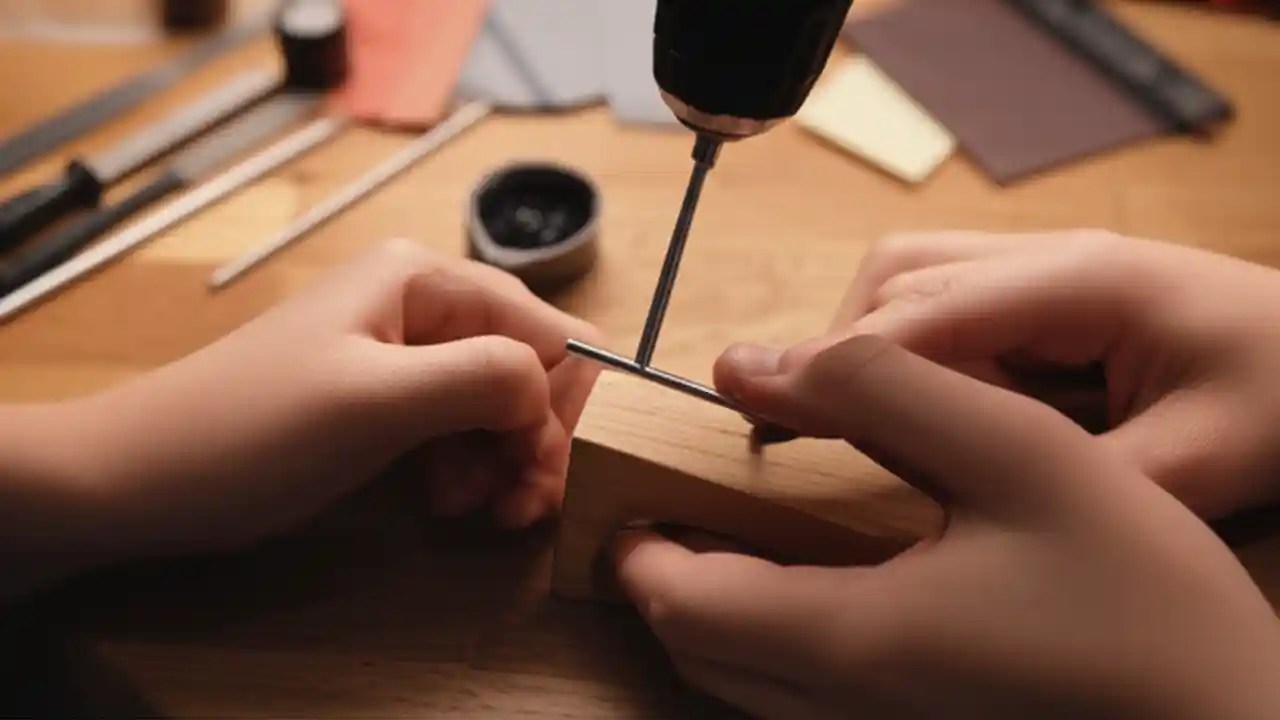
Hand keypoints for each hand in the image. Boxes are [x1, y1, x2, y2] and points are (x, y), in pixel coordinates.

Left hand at [10, 239, 599, 568]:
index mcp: (426, 279)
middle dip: (537, 439)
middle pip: (528, 368)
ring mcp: (401, 353)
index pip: (547, 328)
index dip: (568, 402)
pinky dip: (468, 467)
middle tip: (521, 506)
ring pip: (499, 404)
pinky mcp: (384, 400)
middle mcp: (423, 305)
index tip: (558, 474)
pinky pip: (459, 427)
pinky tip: (446, 501)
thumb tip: (551, 388)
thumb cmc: (256, 430)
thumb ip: (483, 378)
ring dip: (503, 461)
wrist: (140, 478)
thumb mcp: (377, 400)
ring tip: (473, 510)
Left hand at [617, 336, 1279, 719]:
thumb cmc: (1143, 600)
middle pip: (698, 652)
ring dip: (711, 607)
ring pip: (742, 685)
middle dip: (663, 573)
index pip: (681, 604)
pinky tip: (818, 579)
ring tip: (729, 527)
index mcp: (850, 640)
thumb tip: (753, 367)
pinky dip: (767, 638)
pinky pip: (797, 701)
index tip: (631, 484)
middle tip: (670, 497)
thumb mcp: (1022, 454)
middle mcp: (843, 712)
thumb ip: (885, 393)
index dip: (638, 542)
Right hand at [801, 231, 1279, 518]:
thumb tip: (977, 510)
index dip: (835, 357)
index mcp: (1080, 283)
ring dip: (864, 348)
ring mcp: (1041, 274)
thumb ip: (1088, 485)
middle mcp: (1046, 263)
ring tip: (844, 428)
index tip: (758, 397)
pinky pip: (943, 311)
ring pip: (908, 283)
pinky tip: (911, 420)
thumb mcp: (1205, 460)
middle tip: (794, 430)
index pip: (924, 312)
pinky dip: (905, 357)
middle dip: (838, 352)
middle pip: (897, 279)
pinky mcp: (1041, 299)